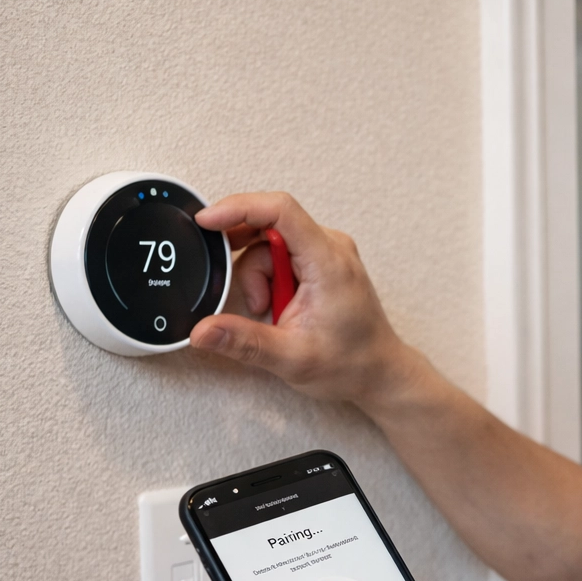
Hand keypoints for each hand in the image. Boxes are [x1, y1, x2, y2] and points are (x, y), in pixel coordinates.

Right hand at [190, 193, 424, 407]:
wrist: (380, 373)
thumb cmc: (350, 363)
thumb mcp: (291, 358)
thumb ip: (244, 342)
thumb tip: (202, 332)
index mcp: (329, 263)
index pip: (281, 210)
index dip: (239, 208)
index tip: (207, 221)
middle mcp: (331, 247)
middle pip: (268, 228)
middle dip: (247, 264)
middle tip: (256, 304)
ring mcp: (328, 252)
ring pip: (270, 244)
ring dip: (259, 278)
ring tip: (273, 314)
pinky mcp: (322, 262)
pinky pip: (281, 254)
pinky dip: (269, 279)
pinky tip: (278, 305)